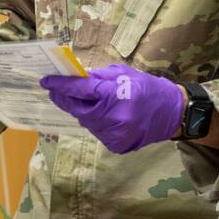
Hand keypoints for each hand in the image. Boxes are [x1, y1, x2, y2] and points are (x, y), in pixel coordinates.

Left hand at [40, 63, 183, 154]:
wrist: (172, 112)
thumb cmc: (148, 88)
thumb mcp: (123, 74)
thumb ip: (98, 77)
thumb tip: (74, 76)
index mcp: (115, 95)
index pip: (79, 90)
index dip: (60, 86)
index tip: (46, 81)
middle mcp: (112, 117)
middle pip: (77, 109)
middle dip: (65, 99)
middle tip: (55, 91)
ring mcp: (114, 134)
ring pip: (85, 122)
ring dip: (82, 111)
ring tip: (85, 101)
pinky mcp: (115, 145)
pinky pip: (96, 131)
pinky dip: (94, 122)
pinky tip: (102, 115)